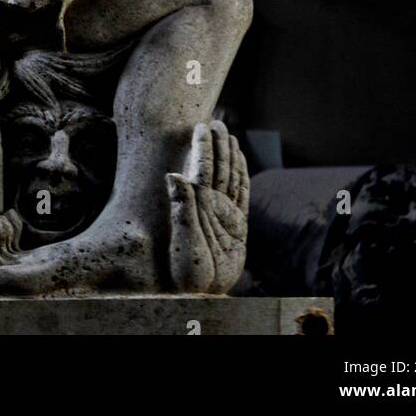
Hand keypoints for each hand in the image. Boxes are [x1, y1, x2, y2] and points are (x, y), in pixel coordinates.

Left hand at [166, 120, 248, 293]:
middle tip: (216, 121)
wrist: (206, 294)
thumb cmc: (189, 271)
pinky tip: (240, 159)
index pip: (201, 167)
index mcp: (197, 203)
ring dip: (229, 154)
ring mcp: (225, 212)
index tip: (201, 125)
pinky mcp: (238, 223)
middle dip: (216, 143)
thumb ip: (181, 207)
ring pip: (229, 175)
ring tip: (227, 133)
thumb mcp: (184, 240)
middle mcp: (210, 204)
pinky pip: (242, 193)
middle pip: (216, 166)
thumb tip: (172, 174)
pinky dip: (242, 174)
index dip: (202, 146)